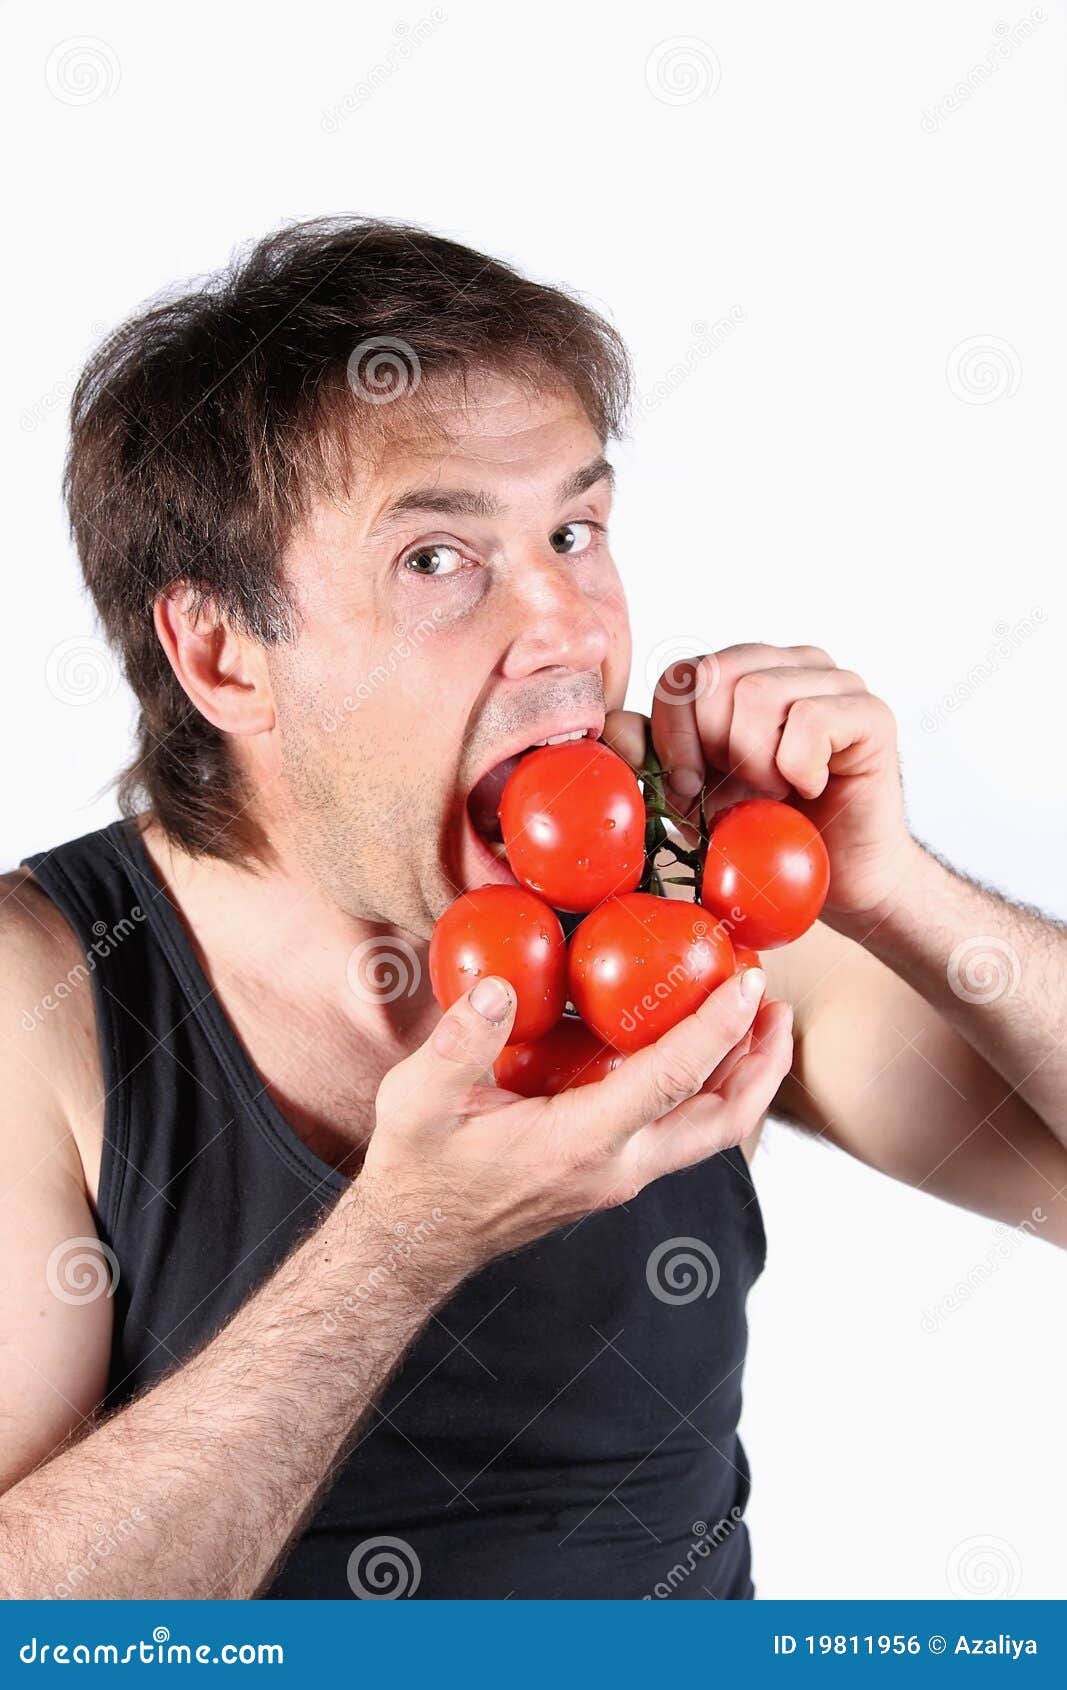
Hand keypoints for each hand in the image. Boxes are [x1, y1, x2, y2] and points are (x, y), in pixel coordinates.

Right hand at [359, 967, 790, 1281]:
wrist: (419, 1238)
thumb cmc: (420, 1168)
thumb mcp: (416, 1100)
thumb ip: (457, 1044)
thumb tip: (497, 987)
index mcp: (579, 1144)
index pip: (672, 1081)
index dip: (718, 1028)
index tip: (749, 982)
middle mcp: (616, 1167)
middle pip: (723, 1121)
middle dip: (762, 1063)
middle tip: (777, 1003)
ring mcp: (620, 1174)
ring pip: (711, 1132)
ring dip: (745, 1077)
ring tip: (759, 1019)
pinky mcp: (615, 1171)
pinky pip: (682, 1129)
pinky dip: (707, 1087)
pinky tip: (697, 1046)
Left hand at [605, 643, 916, 922]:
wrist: (841, 880)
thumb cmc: (767, 835)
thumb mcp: (692, 795)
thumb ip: (653, 756)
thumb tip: (614, 728)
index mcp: (746, 672)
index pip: (682, 673)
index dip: (672, 735)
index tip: (687, 789)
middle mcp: (791, 664)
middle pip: (714, 675)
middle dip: (713, 750)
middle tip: (739, 793)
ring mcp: (836, 682)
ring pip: (757, 692)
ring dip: (755, 763)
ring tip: (776, 792)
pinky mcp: (870, 713)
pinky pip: (809, 720)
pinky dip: (797, 769)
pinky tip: (812, 789)